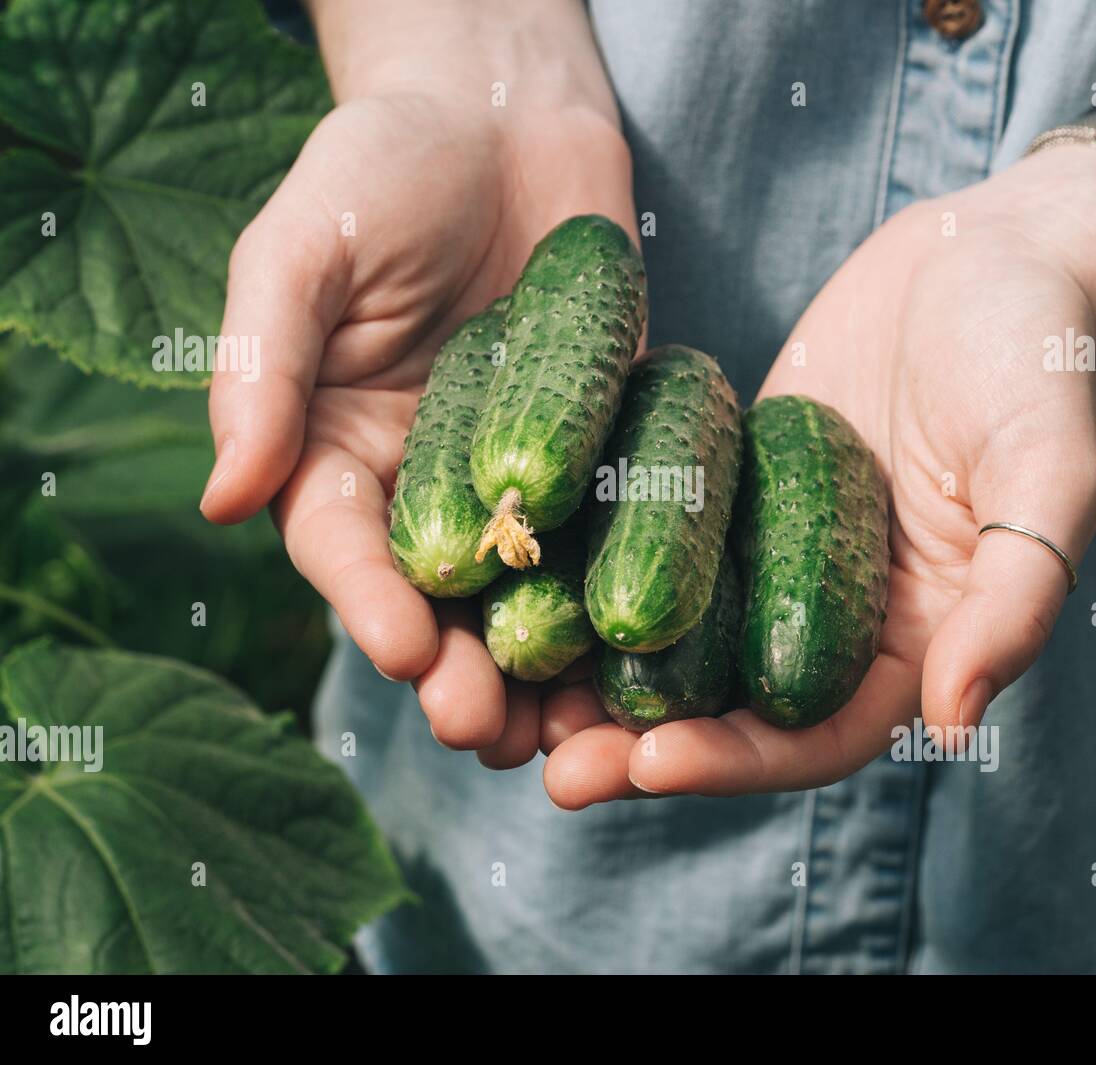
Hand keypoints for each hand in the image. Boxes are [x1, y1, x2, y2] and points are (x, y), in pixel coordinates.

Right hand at [200, 8, 636, 761]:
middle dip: (463, 672)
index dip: (372, 607)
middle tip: (489, 727)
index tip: (406, 651)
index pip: (347, 550)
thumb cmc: (384, 166)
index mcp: (340, 454)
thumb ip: (259, 366)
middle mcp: (430, 484)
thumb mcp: (302, 251)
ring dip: (548, 673)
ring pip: (533, 597)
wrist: (501, 119)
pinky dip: (631, 597)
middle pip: (443, 603)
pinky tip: (652, 653)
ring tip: (572, 735)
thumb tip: (223, 499)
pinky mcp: (602, 455)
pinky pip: (616, 534)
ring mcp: (523, 479)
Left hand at [541, 144, 1095, 805]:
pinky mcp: (724, 487)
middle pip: (727, 705)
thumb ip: (1016, 595)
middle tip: (552, 764)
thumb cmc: (1036, 357)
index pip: (815, 734)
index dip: (735, 762)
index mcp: (910, 639)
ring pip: (673, 634)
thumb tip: (958, 723)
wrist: (991, 255)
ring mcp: (770, 550)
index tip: (647, 762)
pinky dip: (591, 570)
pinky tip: (525, 576)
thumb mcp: (1046, 470)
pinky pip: (650, 540)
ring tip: (510, 692)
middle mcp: (830, 610)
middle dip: (640, 743)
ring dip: (596, 674)